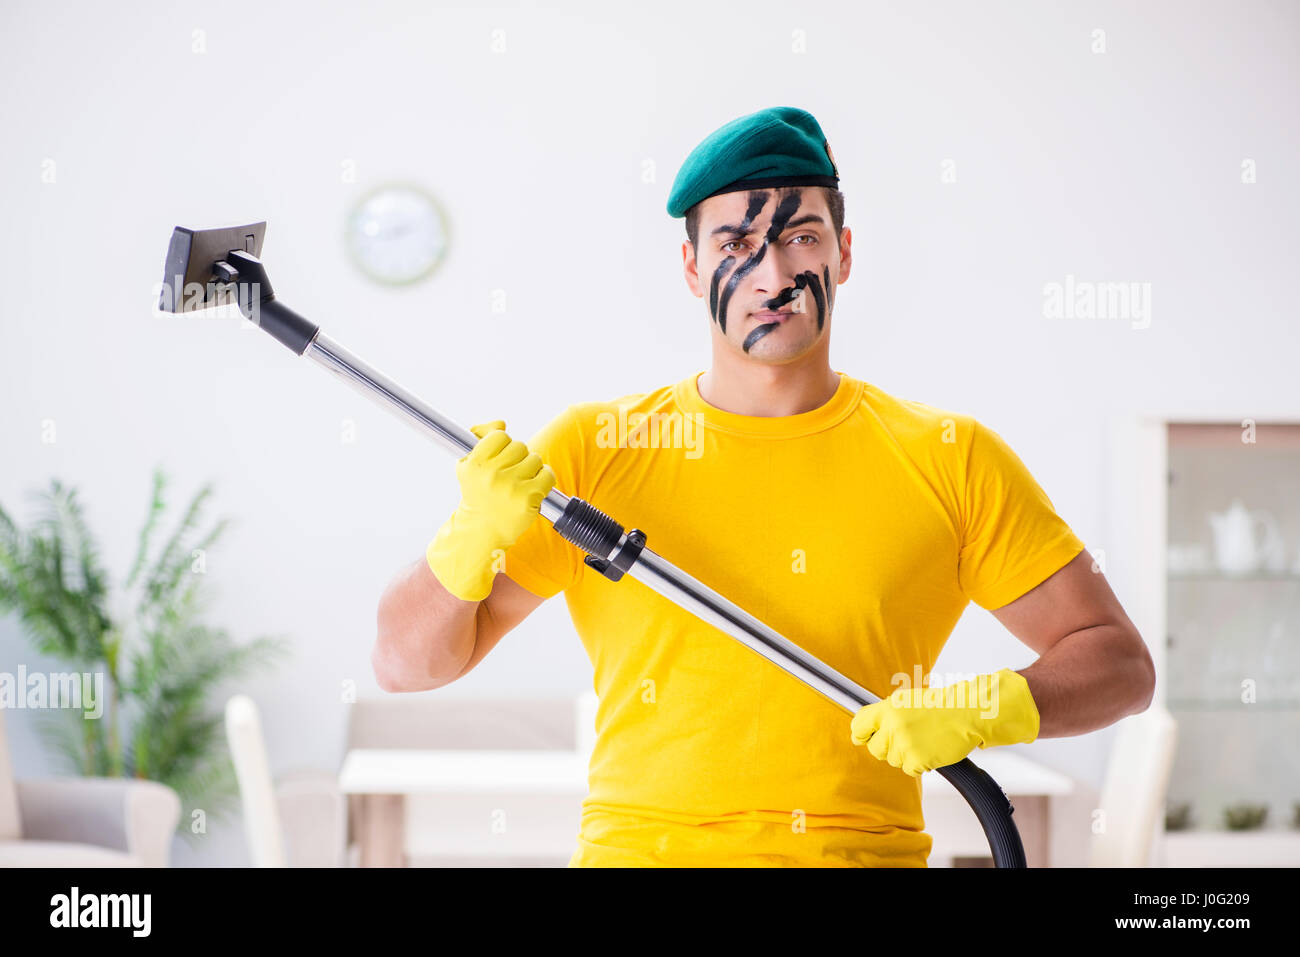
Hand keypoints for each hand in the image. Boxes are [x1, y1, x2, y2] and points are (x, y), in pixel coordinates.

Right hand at [426, 420, 555, 600]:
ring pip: (535, 459)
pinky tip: (533, 489)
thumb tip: (501, 423)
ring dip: (532, 468)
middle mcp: (491, 475)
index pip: (500, 436)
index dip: (503, 445)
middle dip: (518, 458)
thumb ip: (481, 437)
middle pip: (520, 446)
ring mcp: (511, 487)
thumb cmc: (477, 495)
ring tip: (521, 482)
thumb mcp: (469, 466)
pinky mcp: (529, 498)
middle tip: (511, 473)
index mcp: (475, 464)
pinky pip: (547, 474)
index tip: (501, 458)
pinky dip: (544, 479)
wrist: (482, 532)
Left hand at [849, 668, 1039, 776]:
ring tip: (922, 740)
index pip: (858, 726)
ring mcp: (904, 744)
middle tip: (904, 739)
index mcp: (887, 709)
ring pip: (892, 760)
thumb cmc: (938, 706)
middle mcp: (892, 726)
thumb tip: (859, 731)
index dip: (860, 734)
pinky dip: (919, 764)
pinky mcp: (917, 760)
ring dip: (905, 755)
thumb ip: (883, 714)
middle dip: (885, 747)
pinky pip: (908, 770)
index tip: (863, 738)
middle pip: (874, 748)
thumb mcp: (905, 701)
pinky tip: (930, 749)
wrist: (966, 714)